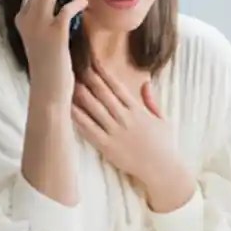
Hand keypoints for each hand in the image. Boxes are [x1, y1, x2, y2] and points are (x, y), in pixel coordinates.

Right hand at [15, 0, 88, 102]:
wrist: (49, 88)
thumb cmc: (50, 64)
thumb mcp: (44, 37)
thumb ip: (47, 18)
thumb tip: (62, 0)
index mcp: (22, 18)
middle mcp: (27, 19)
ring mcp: (39, 26)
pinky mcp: (55, 34)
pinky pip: (66, 8)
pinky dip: (77, 2)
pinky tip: (84, 3)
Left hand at [72, 62, 195, 212]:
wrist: (163, 169)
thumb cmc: (164, 145)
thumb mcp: (162, 119)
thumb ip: (152, 101)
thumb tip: (146, 83)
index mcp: (137, 109)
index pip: (117, 86)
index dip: (103, 72)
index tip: (93, 60)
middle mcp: (125, 117)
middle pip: (102, 93)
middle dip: (88, 78)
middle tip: (74, 64)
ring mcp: (115, 132)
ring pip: (94, 108)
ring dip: (80, 93)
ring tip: (67, 81)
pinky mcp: (107, 146)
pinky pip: (89, 129)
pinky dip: (78, 117)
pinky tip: (68, 108)